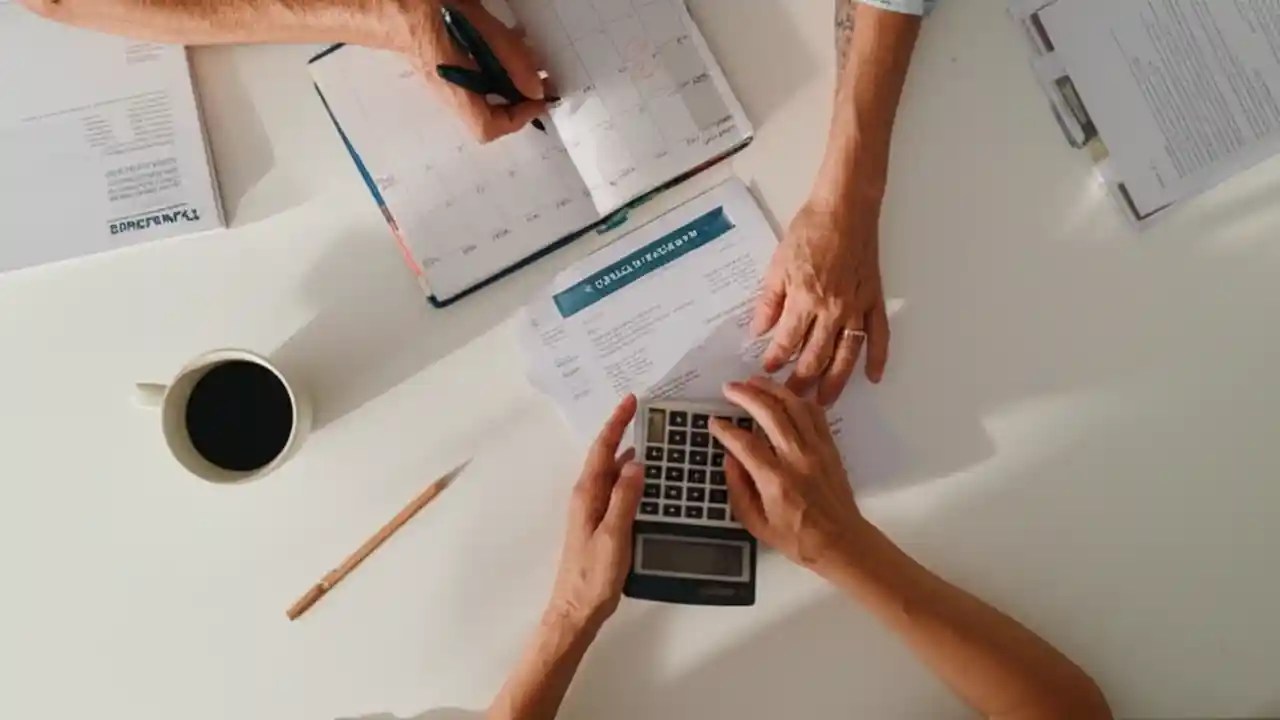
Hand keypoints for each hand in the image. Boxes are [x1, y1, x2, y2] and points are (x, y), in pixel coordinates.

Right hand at [394, 0, 546, 141]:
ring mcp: (444, 79)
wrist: (381, 1)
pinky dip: (495, 65)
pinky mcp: (443, 65)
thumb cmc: (420, 7)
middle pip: (490, 114)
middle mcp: (447, 90)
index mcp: (452, 86)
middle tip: (540, 75)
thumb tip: (535, 86)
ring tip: (526, 56)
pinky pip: (474, 76)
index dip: (519, 118)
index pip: (488, 127)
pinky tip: (503, 40)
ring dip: (509, 81)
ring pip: (485, 95)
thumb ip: (508, 54)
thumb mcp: (474, 23)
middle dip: (519, 98)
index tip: (539, 95)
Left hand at [546, 395, 642, 629]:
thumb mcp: (614, 535)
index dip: (616, 423)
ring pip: (609, 471)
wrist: (576, 610)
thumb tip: (635, 463)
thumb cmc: (594, 576)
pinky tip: (639, 476)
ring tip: (645, 436)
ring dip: (624, 451)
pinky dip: (626, 474)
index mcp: (587, 495)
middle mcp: (586, 497)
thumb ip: (625, 499)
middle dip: (620, 431)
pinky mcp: (597, 523)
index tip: (630, 400)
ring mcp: (590, 510)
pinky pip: (613, 488)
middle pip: (604, 455)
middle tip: (640, 410)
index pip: (602, 449)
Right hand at [709, 377, 869, 571]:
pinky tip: (784, 395)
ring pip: (794, 405)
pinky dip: (798, 399)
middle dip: (746, 395)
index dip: (726, 429)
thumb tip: (730, 459)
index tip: (715, 423)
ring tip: (753, 381)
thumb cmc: (799, 538)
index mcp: (776, 481)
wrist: (841, 542)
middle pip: (770, 413)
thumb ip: (738, 489)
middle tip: (730, 389)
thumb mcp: (756, 524)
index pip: (745, 443)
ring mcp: (817, 450)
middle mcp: (798, 460)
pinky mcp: (829, 447)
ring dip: (772, 389)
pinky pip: (815, 414)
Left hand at [753, 193, 889, 404]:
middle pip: (816, 357)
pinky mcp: (874, 300)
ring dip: (835, 382)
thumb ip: (769, 301)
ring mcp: (857, 307)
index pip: (787, 342)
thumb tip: (759, 330)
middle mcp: (832, 310)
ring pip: (846, 355)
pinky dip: (877, 358)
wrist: (845, 209)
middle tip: (790, 399)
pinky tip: (872, 377)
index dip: (774, 362)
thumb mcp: (777, 265)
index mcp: (805, 299)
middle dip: (801, 382)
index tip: (765, 374)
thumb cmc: (809, 231)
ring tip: (824, 402)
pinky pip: (879, 335)